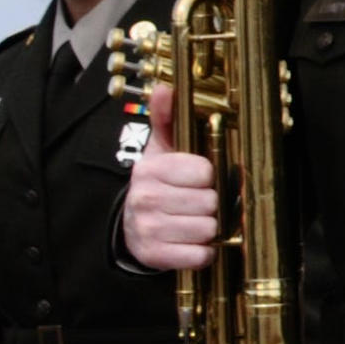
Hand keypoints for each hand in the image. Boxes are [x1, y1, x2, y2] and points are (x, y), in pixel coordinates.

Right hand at [123, 82, 218, 271]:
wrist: (132, 225)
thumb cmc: (159, 183)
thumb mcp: (161, 149)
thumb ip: (167, 118)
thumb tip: (166, 87)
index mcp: (151, 169)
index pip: (204, 171)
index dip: (209, 176)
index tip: (201, 178)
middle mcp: (145, 198)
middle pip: (210, 202)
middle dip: (212, 204)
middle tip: (199, 203)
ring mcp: (148, 228)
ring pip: (208, 229)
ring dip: (209, 228)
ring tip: (195, 221)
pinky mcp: (155, 255)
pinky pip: (200, 255)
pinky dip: (203, 252)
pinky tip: (192, 241)